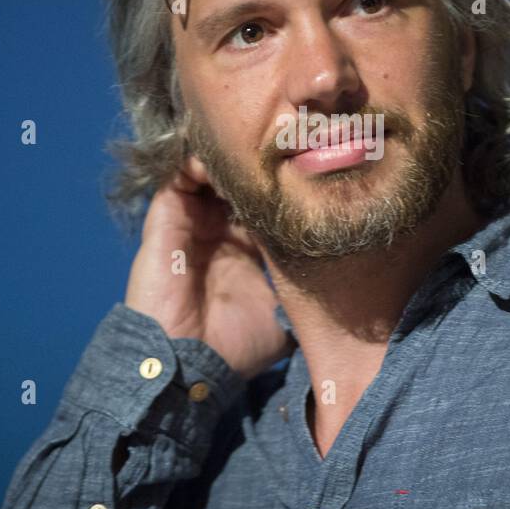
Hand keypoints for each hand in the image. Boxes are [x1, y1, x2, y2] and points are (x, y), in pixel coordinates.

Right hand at [123, 155, 293, 381]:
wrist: (189, 362)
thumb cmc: (237, 345)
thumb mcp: (285, 318)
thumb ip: (304, 293)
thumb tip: (342, 282)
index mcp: (248, 250)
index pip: (267, 205)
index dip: (287, 188)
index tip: (313, 170)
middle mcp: (220, 231)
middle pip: (240, 183)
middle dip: (262, 165)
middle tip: (289, 146)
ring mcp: (193, 222)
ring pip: (212, 172)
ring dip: (234, 159)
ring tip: (259, 149)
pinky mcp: (167, 217)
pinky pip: (180, 175)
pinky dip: (201, 161)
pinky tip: (229, 159)